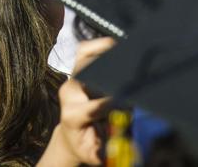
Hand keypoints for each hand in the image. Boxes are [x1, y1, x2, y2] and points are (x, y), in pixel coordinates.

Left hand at [39, 37, 115, 166]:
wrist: (71, 137)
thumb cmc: (86, 146)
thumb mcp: (95, 155)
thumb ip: (107, 149)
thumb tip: (121, 144)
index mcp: (73, 116)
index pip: (94, 107)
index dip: (111, 103)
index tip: (127, 100)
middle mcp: (69, 95)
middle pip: (84, 74)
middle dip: (107, 70)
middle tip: (128, 65)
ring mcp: (70, 81)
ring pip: (83, 57)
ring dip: (101, 50)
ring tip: (123, 46)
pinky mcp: (74, 73)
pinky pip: (83, 52)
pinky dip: (97, 45)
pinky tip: (113, 42)